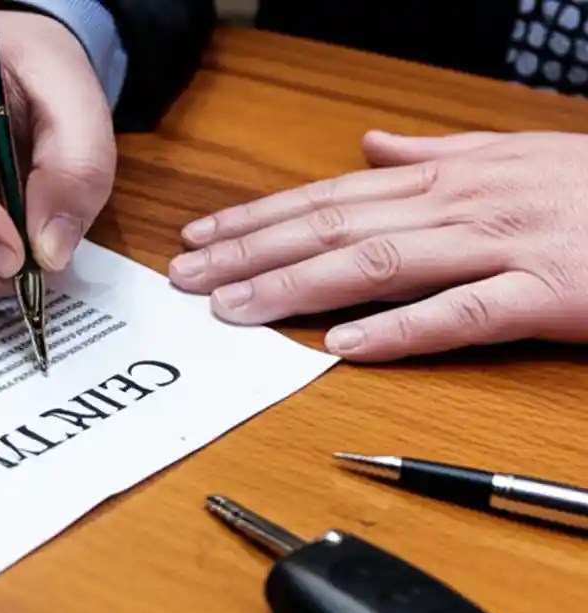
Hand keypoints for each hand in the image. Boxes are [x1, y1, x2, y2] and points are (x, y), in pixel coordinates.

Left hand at [168, 130, 587, 360]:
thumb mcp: (510, 155)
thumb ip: (433, 155)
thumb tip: (371, 145)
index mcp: (447, 177)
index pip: (329, 196)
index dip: (258, 218)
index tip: (201, 236)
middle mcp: (460, 205)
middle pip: (334, 227)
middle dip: (252, 252)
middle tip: (187, 277)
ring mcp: (500, 246)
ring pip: (379, 264)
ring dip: (298, 287)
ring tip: (235, 309)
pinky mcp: (544, 292)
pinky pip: (462, 313)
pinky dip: (401, 329)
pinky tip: (343, 347)